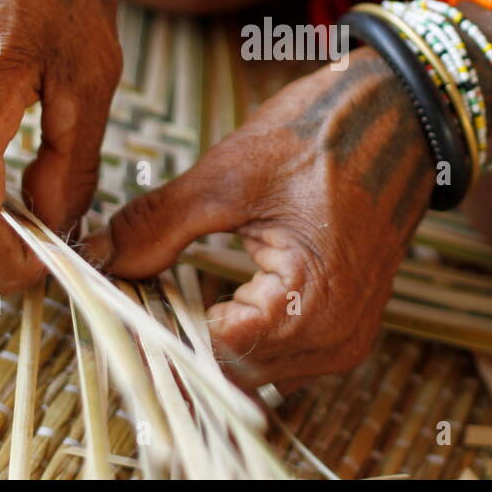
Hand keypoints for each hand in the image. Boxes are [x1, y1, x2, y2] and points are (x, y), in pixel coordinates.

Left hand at [84, 49, 432, 389]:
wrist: (396, 118)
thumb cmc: (325, 136)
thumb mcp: (228, 175)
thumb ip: (156, 225)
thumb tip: (94, 255)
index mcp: (310, 302)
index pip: (214, 353)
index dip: (160, 330)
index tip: (122, 297)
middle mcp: (334, 338)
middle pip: (230, 372)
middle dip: (177, 339)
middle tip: (134, 293)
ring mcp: (343, 339)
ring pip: (251, 372)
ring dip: (207, 344)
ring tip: (168, 297)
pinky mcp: (343, 329)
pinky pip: (278, 357)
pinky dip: (240, 338)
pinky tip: (211, 303)